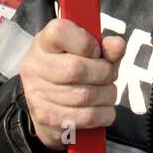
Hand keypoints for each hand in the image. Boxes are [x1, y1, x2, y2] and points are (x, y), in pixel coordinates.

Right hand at [19, 19, 126, 151]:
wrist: (47, 101)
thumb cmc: (70, 68)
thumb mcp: (86, 51)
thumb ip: (104, 47)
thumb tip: (118, 46)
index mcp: (43, 41)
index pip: (61, 32)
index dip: (87, 43)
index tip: (97, 51)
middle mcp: (34, 66)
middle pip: (76, 69)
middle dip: (104, 73)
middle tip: (110, 75)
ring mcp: (36, 95)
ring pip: (84, 96)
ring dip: (107, 95)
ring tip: (107, 92)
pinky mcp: (46, 119)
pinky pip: (85, 118)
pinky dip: (103, 114)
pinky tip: (102, 109)